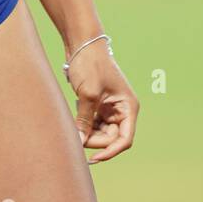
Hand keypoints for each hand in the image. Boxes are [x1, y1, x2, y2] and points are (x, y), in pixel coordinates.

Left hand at [70, 41, 138, 162]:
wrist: (81, 43)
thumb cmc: (90, 64)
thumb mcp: (88, 94)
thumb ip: (85, 120)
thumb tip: (79, 143)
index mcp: (128, 107)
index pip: (124, 139)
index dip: (111, 151)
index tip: (94, 158)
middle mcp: (122, 110)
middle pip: (110, 139)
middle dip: (94, 140)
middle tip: (76, 134)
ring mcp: (109, 109)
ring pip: (100, 133)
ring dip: (87, 133)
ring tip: (75, 120)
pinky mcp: (98, 106)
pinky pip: (92, 125)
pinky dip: (83, 125)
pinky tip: (75, 112)